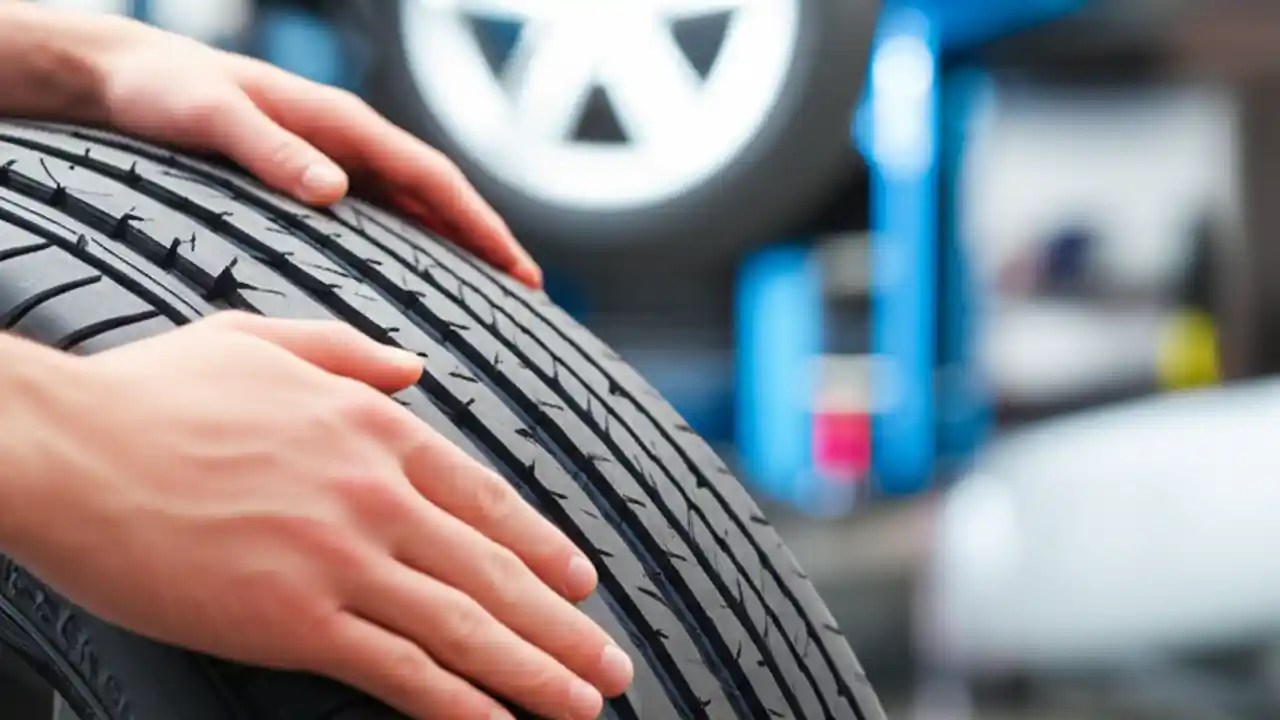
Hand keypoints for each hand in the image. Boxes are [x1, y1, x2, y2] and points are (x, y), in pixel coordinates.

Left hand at [0, 4, 539, 287]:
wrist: (121, 73)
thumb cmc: (164, 92)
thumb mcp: (212, 117)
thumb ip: (272, 151)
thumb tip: (335, 192)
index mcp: (340, 123)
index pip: (431, 177)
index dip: (479, 224)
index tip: (517, 268)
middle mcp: (347, 139)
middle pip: (437, 194)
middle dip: (486, 239)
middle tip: (527, 292)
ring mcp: (333, 155)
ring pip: (415, 204)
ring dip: (457, 243)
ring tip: (491, 290)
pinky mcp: (313, 172)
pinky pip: (382, 211)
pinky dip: (415, 240)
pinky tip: (420, 274)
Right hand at [3, 313, 629, 719]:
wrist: (71, 448)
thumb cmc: (153, 393)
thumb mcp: (263, 341)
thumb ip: (350, 352)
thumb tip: (414, 366)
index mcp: (375, 427)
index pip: (485, 499)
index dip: (542, 547)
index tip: (583, 583)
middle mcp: (378, 495)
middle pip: (495, 572)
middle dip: (563, 627)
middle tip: (610, 665)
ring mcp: (343, 559)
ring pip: (466, 625)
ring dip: (536, 672)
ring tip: (585, 705)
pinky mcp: (297, 621)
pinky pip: (400, 670)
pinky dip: (459, 704)